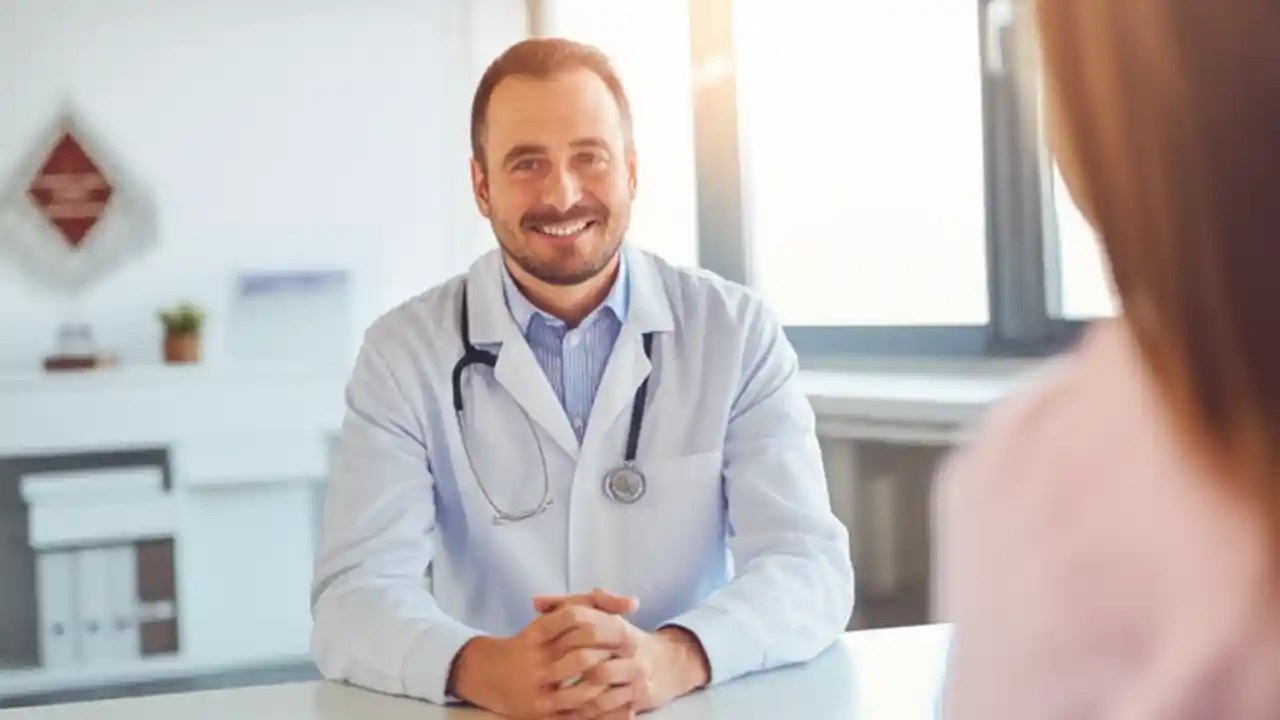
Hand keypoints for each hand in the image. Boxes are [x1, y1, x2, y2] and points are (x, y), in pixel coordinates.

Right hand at [448, 607, 636, 718]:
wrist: (486, 673)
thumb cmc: (530, 642)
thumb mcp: (551, 617)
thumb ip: (591, 604)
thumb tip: (635, 602)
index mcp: (538, 632)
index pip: (576, 621)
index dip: (607, 626)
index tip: (627, 633)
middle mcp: (536, 660)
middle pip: (584, 657)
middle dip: (613, 659)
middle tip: (634, 660)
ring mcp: (538, 688)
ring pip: (583, 689)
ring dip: (611, 687)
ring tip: (628, 682)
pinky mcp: (541, 712)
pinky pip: (578, 715)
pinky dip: (606, 713)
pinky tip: (625, 707)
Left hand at [534, 591, 711, 717]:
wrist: (666, 663)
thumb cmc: (620, 639)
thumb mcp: (600, 617)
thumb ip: (568, 606)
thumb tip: (535, 602)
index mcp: (617, 625)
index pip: (585, 625)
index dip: (559, 634)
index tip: (538, 646)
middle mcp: (630, 648)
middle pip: (588, 660)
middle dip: (562, 670)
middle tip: (541, 678)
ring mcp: (636, 674)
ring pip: (597, 688)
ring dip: (572, 695)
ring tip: (552, 697)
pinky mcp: (640, 696)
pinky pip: (607, 708)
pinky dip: (587, 711)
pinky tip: (569, 711)